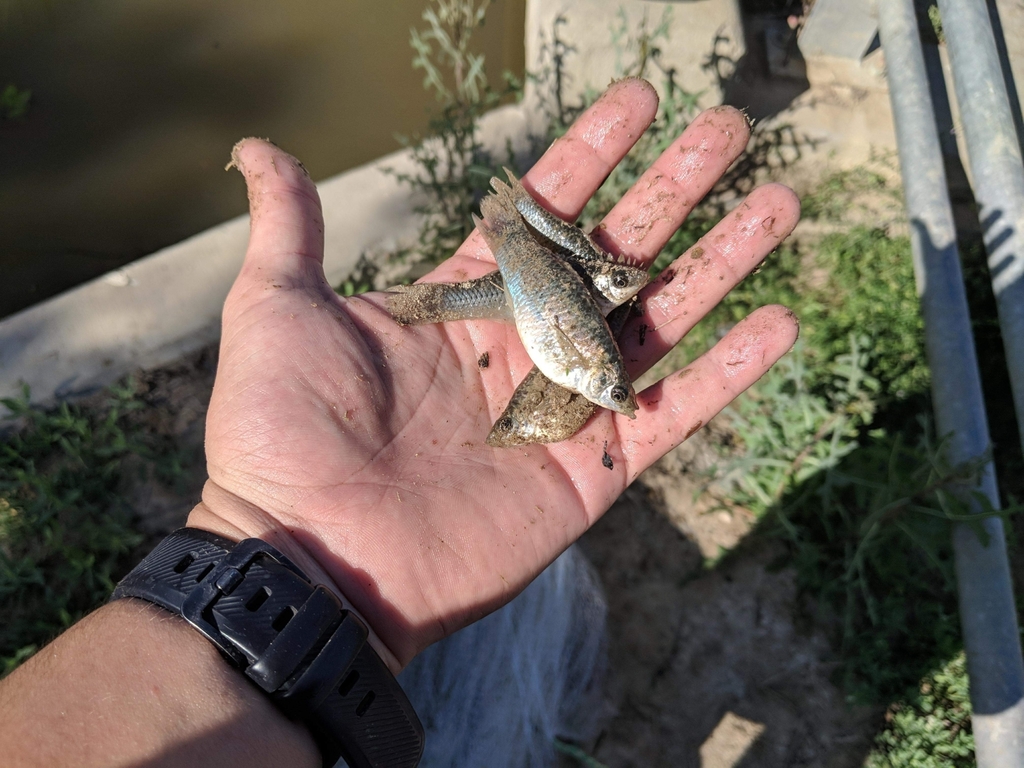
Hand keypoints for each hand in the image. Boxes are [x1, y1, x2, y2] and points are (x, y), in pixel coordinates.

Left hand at [189, 77, 799, 671]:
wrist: (308, 555)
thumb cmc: (282, 433)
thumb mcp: (276, 309)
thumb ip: (291, 226)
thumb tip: (257, 147)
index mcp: (461, 303)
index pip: (542, 212)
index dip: (592, 154)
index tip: (640, 102)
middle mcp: (521, 346)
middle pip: (615, 253)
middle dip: (674, 190)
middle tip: (730, 129)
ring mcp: (559, 407)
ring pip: (658, 321)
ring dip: (720, 263)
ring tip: (776, 205)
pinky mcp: (588, 471)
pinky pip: (672, 415)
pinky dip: (727, 374)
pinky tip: (779, 322)